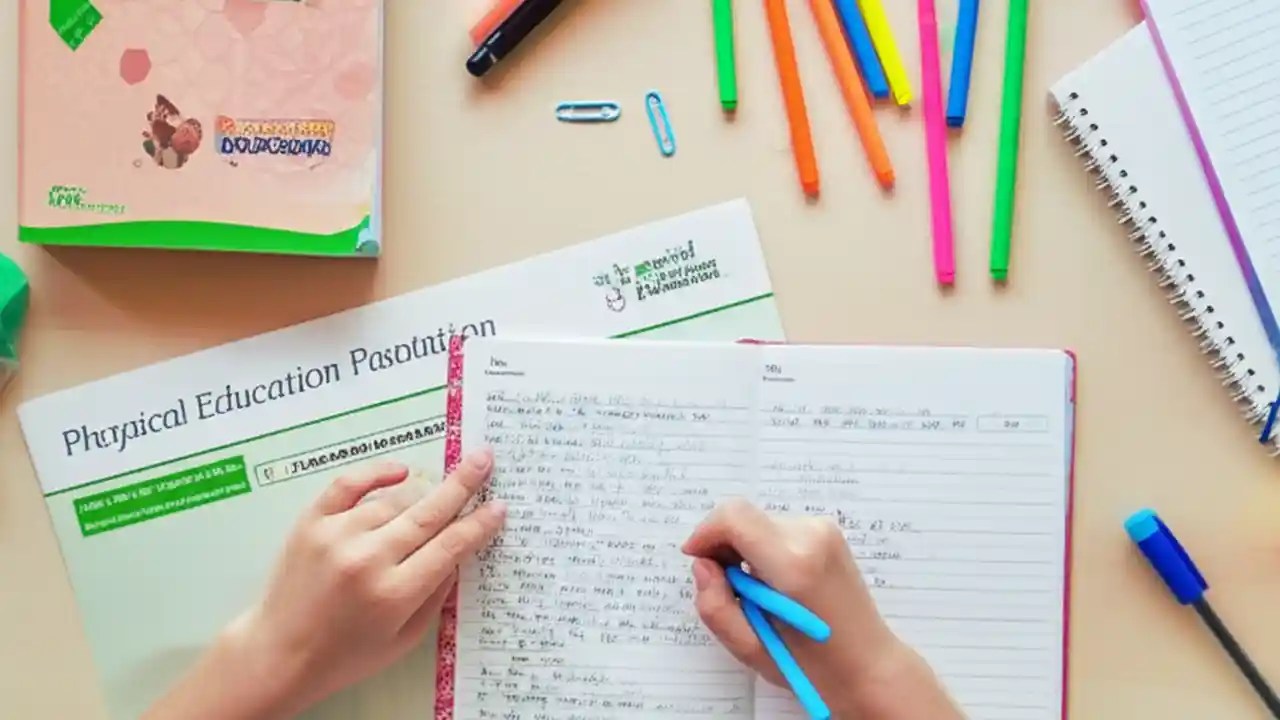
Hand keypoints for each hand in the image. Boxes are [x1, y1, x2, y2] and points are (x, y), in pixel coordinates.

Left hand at [144, 451, 505, 719]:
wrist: (278, 654)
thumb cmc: (346, 654)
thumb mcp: (405, 639)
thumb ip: (436, 594)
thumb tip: (460, 550)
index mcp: (395, 594)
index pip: (450, 547)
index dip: (479, 524)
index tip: (498, 506)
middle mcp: (368, 559)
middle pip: (428, 512)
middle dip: (463, 484)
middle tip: (484, 459)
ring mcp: (337, 536)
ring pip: (395, 501)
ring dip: (419, 496)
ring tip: (434, 497)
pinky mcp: (311, 523)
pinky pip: (348, 484)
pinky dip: (375, 473)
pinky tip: (399, 471)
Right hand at [683, 500, 961, 719]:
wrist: (868, 666)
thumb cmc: (812, 666)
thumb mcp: (750, 647)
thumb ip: (715, 604)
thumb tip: (703, 565)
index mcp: (793, 563)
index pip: (733, 516)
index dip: (705, 533)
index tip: (697, 559)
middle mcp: (811, 535)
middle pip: (744, 519)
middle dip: (725, 547)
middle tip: (729, 588)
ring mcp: (824, 529)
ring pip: (759, 523)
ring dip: (745, 550)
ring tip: (758, 593)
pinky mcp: (829, 532)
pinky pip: (778, 529)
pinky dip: (764, 550)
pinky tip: (776, 584)